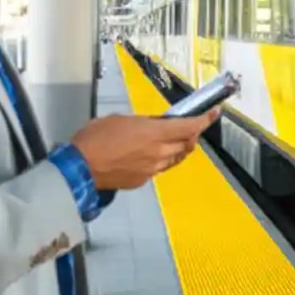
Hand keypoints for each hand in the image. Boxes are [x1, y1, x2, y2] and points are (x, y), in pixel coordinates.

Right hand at [69, 109, 218, 189]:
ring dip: (177, 149)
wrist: (80, 168)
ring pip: (175, 158)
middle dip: (191, 134)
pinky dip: (161, 160)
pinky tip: (149, 155)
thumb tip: (155, 125)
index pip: (189, 127)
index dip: (204, 120)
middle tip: (187, 126)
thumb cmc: (96, 137)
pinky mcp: (143, 181)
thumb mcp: (121, 119)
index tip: (214, 113)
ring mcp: (152, 169)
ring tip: (170, 141)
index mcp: (155, 133)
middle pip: (186, 144)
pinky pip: (159, 168)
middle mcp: (159, 152)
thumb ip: (144, 123)